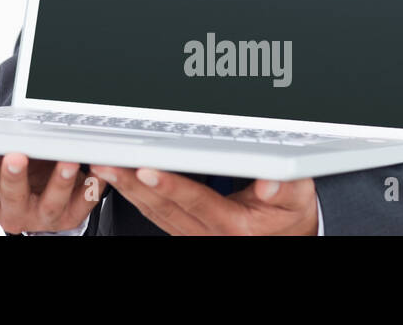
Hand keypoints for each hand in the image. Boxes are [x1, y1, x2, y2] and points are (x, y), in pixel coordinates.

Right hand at [0, 146, 98, 232]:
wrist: (38, 179)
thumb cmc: (0, 167)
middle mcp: (12, 212)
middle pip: (12, 197)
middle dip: (13, 176)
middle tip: (15, 154)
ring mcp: (44, 214)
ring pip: (51, 203)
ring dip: (59, 182)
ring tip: (65, 159)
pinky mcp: (72, 214)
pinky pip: (84, 204)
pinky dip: (89, 187)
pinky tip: (93, 168)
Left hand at [88, 165, 318, 234]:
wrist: (288, 238)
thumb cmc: (289, 215)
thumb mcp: (297, 199)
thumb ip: (286, 187)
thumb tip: (268, 183)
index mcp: (235, 226)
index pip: (197, 202)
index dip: (171, 185)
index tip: (147, 170)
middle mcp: (209, 234)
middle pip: (164, 207)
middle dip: (133, 183)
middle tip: (108, 163)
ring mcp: (194, 235)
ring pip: (153, 212)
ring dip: (127, 190)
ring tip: (104, 168)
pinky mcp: (186, 232)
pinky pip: (155, 216)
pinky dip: (135, 197)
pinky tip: (120, 181)